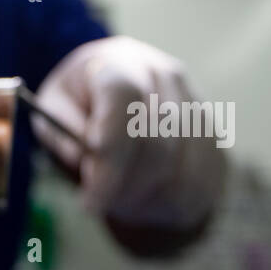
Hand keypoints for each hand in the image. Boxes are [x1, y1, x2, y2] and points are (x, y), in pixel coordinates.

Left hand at [33, 36, 227, 232]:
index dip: (111, 148)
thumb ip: (60, 127)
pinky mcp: (214, 139)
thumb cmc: (82, 102)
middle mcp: (167, 78)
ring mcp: (198, 107)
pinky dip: (168, 208)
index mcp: (121, 61)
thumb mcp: (55, 105)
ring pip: (181, 171)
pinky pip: (199, 187)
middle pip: (157, 142)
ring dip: (144, 201)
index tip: (90, 190)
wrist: (124, 92)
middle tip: (93, 204)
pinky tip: (141, 203)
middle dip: (121, 186)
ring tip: (115, 203)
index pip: (125, 97)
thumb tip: (83, 156)